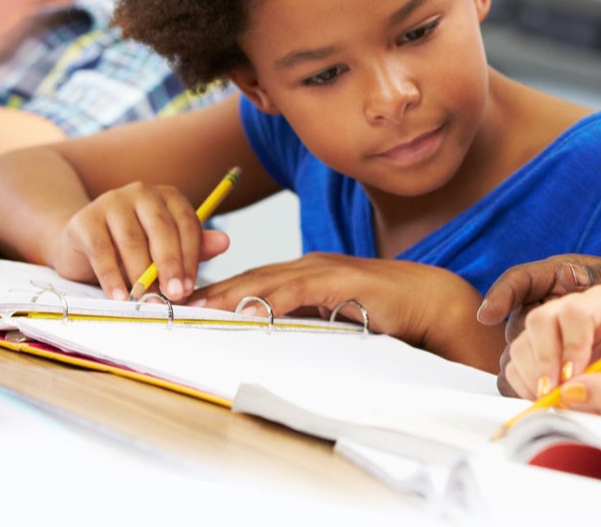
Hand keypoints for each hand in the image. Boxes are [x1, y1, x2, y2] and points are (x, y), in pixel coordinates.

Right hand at [49, 181, 228, 301]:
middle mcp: (141, 193)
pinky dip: (112, 277)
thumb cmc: (134, 249)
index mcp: (168, 197)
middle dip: (170, 266)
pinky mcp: (85, 220)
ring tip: (148, 302)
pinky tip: (121, 297)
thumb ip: (194, 247)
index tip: (190, 287)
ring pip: (132, 241)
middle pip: (161, 229)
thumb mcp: (166, 248)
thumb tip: (224, 243)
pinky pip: (102, 251)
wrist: (82, 244)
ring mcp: (111, 202)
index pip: (186, 224)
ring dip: (142, 276)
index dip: (190, 257)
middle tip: (175, 296)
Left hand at [189, 253, 502, 371]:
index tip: (182, 305)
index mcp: (306, 272)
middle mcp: (309, 264)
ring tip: (196, 308)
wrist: (430, 299)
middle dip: (209, 289)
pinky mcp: (342, 280)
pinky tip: (249, 309)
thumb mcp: (336, 315)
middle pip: (249, 275)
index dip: (215, 290)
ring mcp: (325, 269)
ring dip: (229, 293)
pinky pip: (300, 290)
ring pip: (266, 279)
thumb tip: (270, 335)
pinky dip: (271, 299)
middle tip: (171, 303)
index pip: (251, 280)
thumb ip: (305, 319)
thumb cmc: (385, 310)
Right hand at [503, 285, 600, 427]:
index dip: (571, 345)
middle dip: (544, 361)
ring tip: (562, 403)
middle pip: (540, 320)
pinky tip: (551, 401)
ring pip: (521, 345)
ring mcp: (548, 332)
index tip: (573, 377)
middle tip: (554, 395)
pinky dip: (526, 389)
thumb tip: (569, 391)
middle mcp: (571, 311)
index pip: (576, 312)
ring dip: (535, 379)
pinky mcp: (532, 355)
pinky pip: (513, 368)